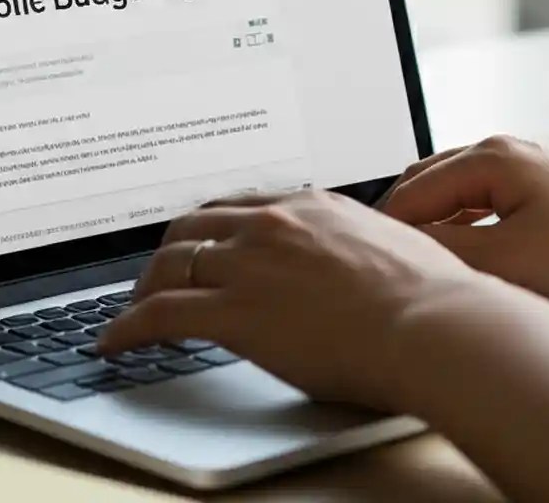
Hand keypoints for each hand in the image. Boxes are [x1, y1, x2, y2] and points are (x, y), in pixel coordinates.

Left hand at [99, 190, 509, 410]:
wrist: (434, 325)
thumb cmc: (431, 300)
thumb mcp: (391, 251)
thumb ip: (357, 248)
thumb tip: (357, 265)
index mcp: (312, 206)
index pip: (242, 206)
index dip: (214, 226)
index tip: (207, 240)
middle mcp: (274, 224)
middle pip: (194, 224)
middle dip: (170, 248)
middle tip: (160, 272)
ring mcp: (250, 263)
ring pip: (170, 262)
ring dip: (143, 286)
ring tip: (133, 308)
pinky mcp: (233, 310)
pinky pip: (159, 313)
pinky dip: (127, 327)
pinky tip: (115, 342)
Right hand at [381, 135, 548, 303]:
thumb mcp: (510, 260)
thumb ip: (446, 250)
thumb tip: (403, 246)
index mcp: (489, 158)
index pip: (410, 192)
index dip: (384, 230)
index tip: (366, 260)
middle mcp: (507, 144)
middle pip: (428, 177)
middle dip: (402, 214)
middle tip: (384, 257)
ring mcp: (532, 156)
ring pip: (459, 182)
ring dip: (436, 213)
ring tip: (421, 253)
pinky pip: (490, 188)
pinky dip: (468, 212)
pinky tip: (472, 244)